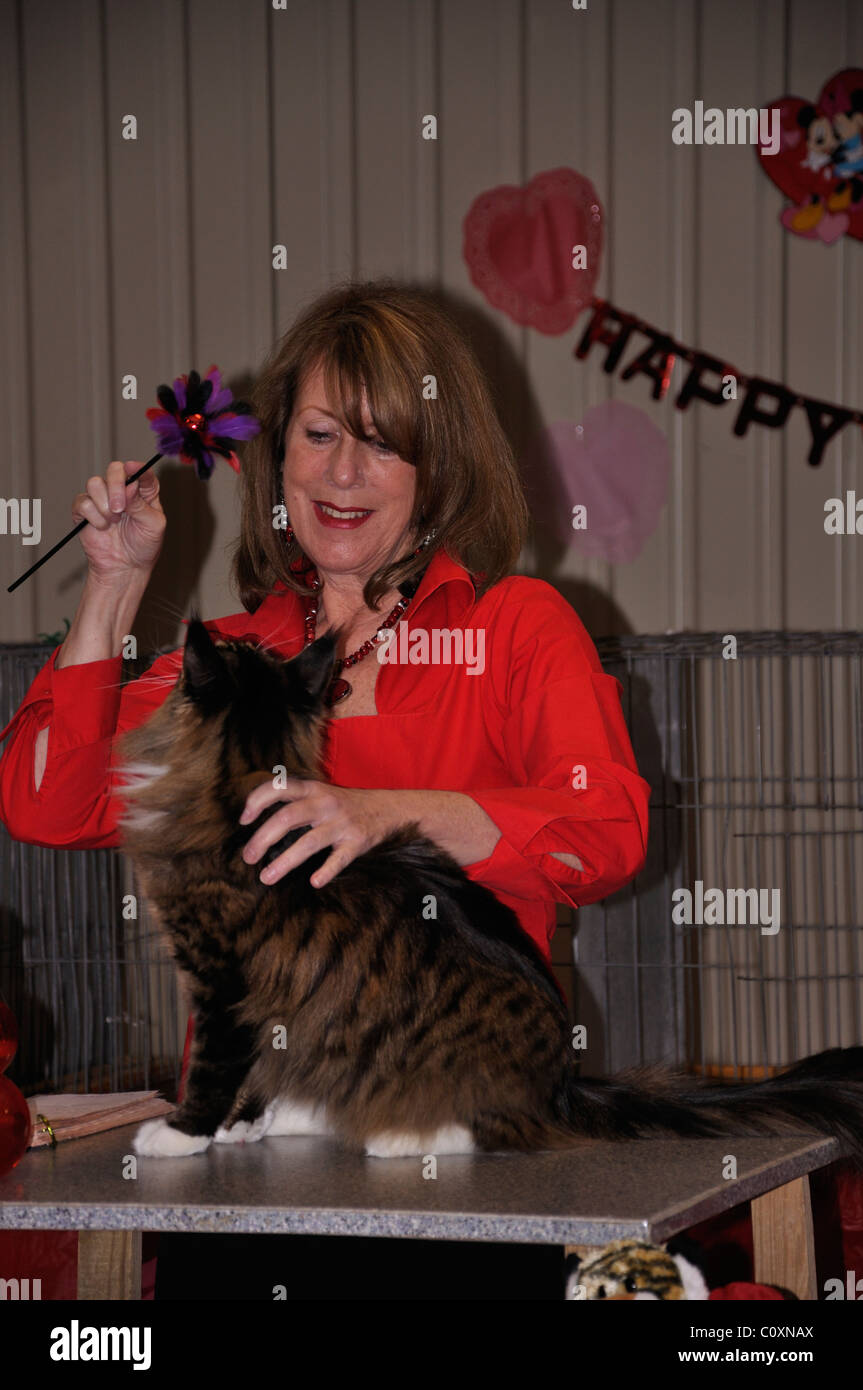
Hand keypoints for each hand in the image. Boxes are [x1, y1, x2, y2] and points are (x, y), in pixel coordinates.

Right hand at [71, 458, 165, 584]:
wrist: (124, 567)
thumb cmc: (143, 546)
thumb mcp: (152, 526)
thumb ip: (141, 505)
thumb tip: (130, 486)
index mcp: (143, 492)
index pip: (141, 471)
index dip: (137, 468)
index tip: (132, 469)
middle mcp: (122, 491)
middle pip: (115, 470)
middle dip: (115, 486)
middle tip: (119, 508)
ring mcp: (102, 498)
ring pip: (94, 483)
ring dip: (104, 505)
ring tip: (114, 522)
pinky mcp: (85, 510)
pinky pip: (82, 502)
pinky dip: (93, 516)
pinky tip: (103, 527)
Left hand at [239, 778, 402, 887]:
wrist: (387, 808)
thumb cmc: (343, 805)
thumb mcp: (319, 793)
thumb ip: (293, 802)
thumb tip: (256, 820)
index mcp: (312, 789)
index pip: (279, 787)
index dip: (257, 801)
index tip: (244, 820)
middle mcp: (325, 803)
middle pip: (288, 817)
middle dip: (263, 838)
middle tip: (247, 857)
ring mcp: (342, 823)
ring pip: (309, 842)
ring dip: (285, 861)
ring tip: (266, 877)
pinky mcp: (357, 842)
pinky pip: (339, 859)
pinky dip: (327, 871)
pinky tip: (314, 882)